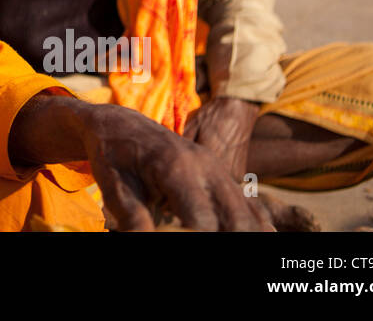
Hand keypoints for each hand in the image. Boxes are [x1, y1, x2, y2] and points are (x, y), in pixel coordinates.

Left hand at [82, 101, 271, 230]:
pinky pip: (250, 204)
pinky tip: (259, 237)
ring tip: (236, 248)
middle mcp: (206, 166)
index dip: (198, 239)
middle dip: (229, 239)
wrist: (120, 123)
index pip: (203, 222)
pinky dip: (254, 225)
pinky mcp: (222, 174)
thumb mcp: (115, 187)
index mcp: (177, 168)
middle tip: (212, 245)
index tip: (181, 239)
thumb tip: (143, 242)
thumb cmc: (113, 155)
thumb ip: (134, 220)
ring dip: (243, 232)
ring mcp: (218, 169)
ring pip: (248, 213)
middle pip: (236, 220)